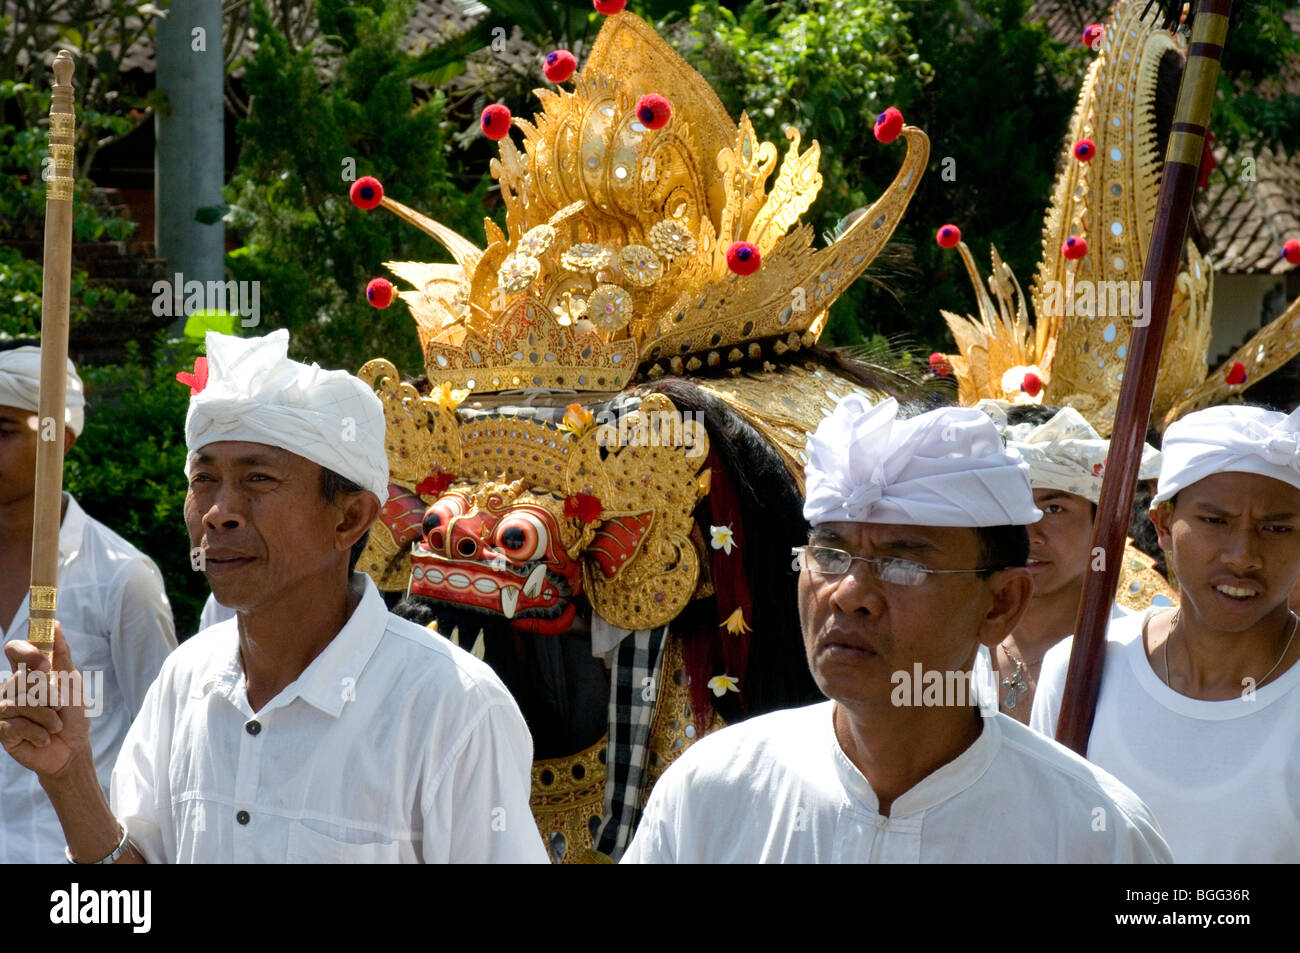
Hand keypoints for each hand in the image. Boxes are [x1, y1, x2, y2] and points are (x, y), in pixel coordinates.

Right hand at [0, 623, 91, 778]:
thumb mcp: (72, 681)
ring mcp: (4, 708)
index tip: (45, 664)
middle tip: (58, 707)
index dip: (26, 653)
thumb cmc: (73, 714)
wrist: (72, 748)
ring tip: (55, 725)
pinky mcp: (2, 730)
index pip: (14, 650)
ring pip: (23, 703)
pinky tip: (44, 738)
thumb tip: (55, 624)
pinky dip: (40, 733)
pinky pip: (18, 725)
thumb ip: (62, 654)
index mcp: (27, 672)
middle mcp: (11, 687)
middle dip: (49, 696)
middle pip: (23, 679)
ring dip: (48, 717)